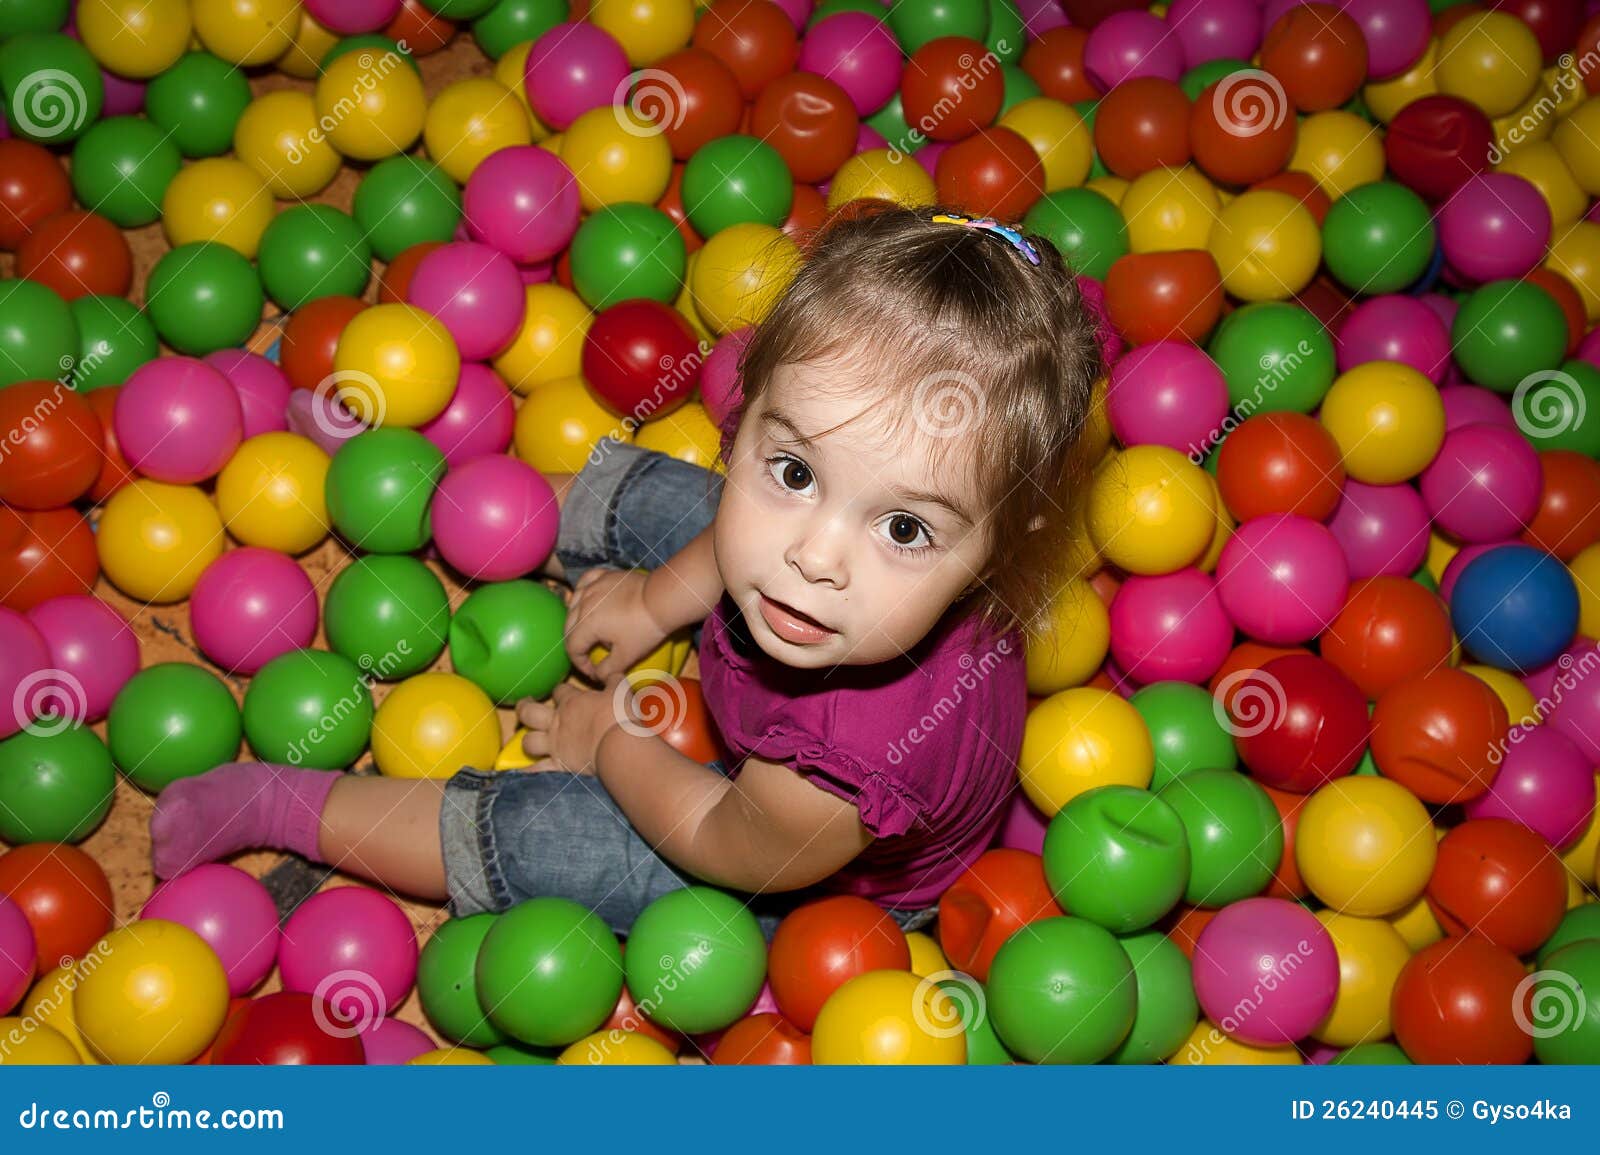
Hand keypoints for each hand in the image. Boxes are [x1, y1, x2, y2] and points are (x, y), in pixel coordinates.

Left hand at [517, 684, 620, 774]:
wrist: (618, 746)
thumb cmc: (619, 716)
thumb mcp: (620, 691)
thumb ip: (613, 680)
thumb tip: (611, 673)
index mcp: (572, 701)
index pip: (559, 690)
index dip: (561, 690)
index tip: (564, 692)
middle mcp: (557, 722)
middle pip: (529, 711)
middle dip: (524, 707)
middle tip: (525, 705)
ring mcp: (555, 745)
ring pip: (529, 741)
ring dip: (528, 740)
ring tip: (530, 740)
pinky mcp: (558, 765)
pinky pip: (538, 769)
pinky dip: (530, 772)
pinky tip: (523, 774)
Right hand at [563, 567, 669, 681]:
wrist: (663, 599)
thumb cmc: (645, 629)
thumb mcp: (627, 656)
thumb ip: (607, 670)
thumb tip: (597, 675)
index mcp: (586, 624)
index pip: (572, 647)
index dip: (580, 663)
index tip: (593, 671)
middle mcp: (584, 603)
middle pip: (569, 627)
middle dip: (576, 644)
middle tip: (589, 655)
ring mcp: (593, 586)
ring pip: (574, 603)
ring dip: (576, 619)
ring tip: (588, 629)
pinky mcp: (605, 575)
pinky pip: (585, 582)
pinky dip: (583, 592)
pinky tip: (588, 598)